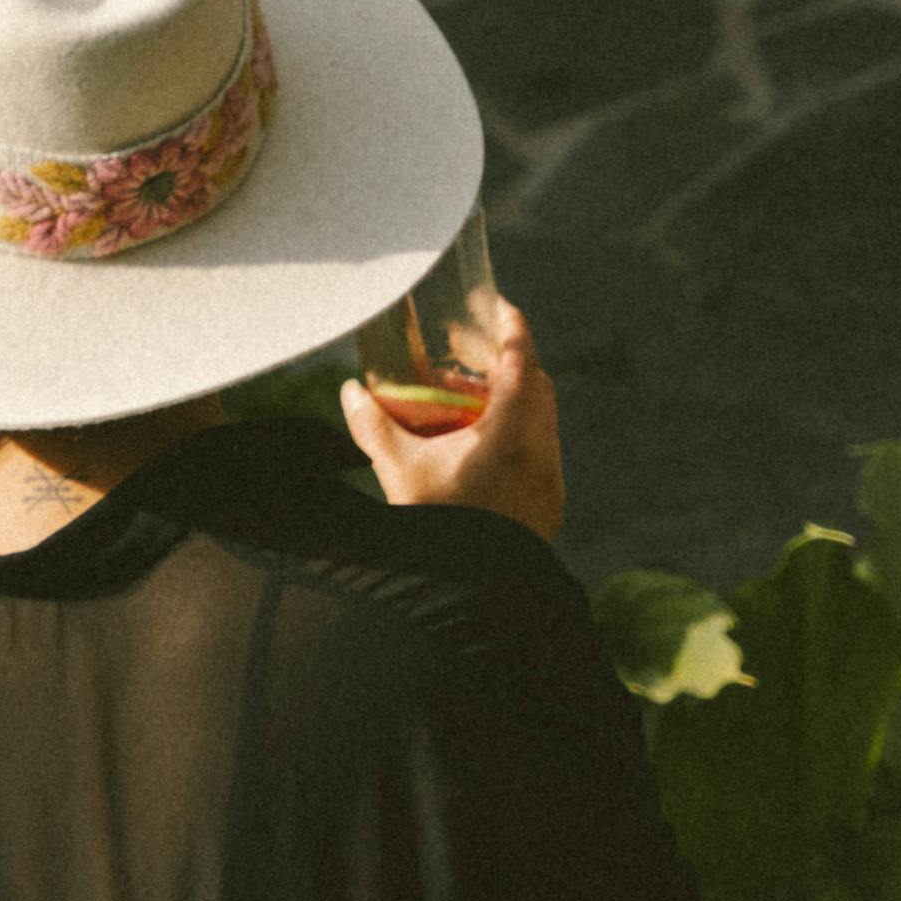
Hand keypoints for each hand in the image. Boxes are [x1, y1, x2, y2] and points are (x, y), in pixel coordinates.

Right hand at [342, 288, 565, 537]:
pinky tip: (476, 453)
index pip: (522, 360)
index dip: (511, 328)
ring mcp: (550, 481)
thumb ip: (373, 426)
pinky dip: (514, 440)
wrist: (472, 594)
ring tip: (460, 411)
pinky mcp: (548, 507)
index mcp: (513, 431)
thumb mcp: (398, 472)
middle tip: (466, 360)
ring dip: (506, 406)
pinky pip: (539, 455)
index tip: (499, 306)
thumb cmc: (438, 527)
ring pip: (538, 423)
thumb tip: (351, 392)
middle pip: (535, 387)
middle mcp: (541, 451)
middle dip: (503, 367)